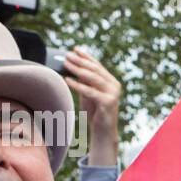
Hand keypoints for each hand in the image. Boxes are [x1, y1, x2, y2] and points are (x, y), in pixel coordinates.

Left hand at [63, 47, 121, 165]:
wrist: (104, 132)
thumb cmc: (96, 113)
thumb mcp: (89, 94)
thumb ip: (85, 82)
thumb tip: (75, 68)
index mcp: (111, 81)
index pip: (97, 65)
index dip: (86, 56)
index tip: (75, 49)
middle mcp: (114, 85)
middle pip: (95, 69)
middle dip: (80, 61)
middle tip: (67, 55)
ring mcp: (113, 94)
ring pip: (93, 78)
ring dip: (78, 70)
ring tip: (66, 64)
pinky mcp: (108, 102)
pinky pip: (90, 91)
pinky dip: (78, 85)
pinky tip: (68, 80)